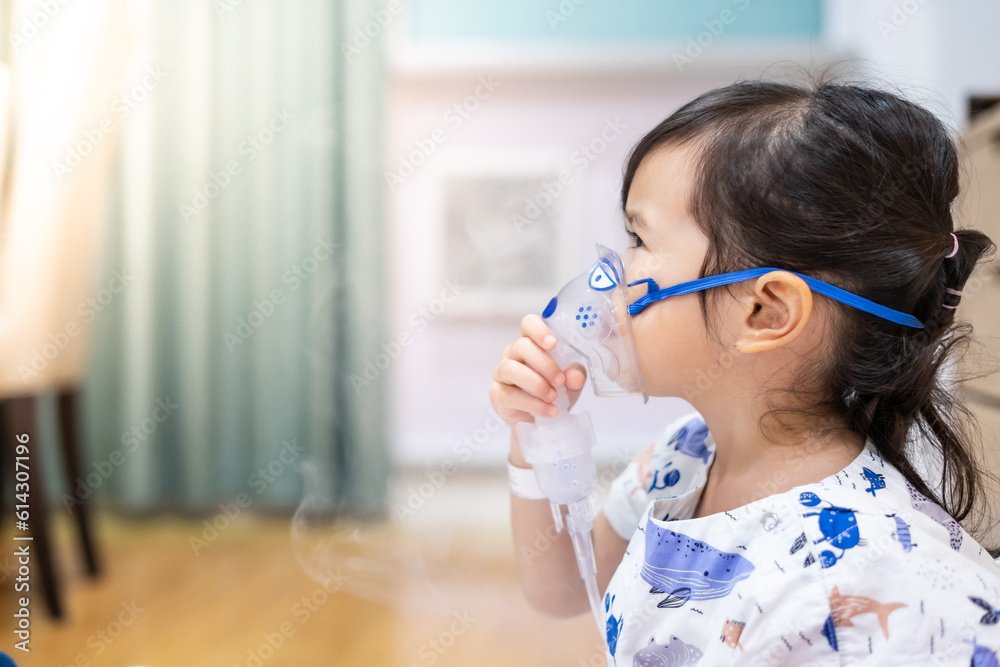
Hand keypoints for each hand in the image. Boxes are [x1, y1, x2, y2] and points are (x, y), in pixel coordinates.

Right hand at [490, 314, 586, 428]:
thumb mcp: (570, 384)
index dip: (538, 330)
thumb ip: (574, 376)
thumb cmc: (553, 392)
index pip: (528, 324)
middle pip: (521, 345)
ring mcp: (502, 372)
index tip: (553, 343)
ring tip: (553, 397)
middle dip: (544, 363)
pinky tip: (548, 410)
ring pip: (511, 369)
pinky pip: (510, 395)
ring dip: (535, 383)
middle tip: (560, 380)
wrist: (539, 421)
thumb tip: (575, 375)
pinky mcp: (496, 394)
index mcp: (532, 343)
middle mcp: (513, 353)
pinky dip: (532, 404)